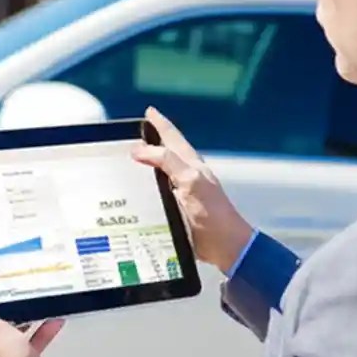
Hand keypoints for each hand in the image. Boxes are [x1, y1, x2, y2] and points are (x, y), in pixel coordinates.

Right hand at [132, 107, 254, 272]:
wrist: (225, 245)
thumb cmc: (212, 212)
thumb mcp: (190, 181)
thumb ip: (168, 162)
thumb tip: (140, 149)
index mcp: (191, 165)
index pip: (173, 138)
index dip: (161, 124)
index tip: (149, 112)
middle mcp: (186, 176)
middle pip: (166, 153)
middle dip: (152, 141)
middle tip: (135, 132)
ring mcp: (182, 193)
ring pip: (161, 173)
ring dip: (147, 164)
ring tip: (131, 159)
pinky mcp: (177, 211)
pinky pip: (157, 193)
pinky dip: (146, 188)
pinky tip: (136, 194)